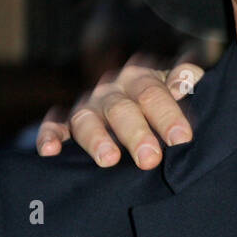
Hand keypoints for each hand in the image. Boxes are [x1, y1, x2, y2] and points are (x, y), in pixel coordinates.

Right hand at [35, 56, 203, 168]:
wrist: (139, 101)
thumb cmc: (166, 99)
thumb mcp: (183, 82)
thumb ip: (188, 77)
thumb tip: (184, 83)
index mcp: (140, 77)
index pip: (153, 94)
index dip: (167, 116)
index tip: (182, 139)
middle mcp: (111, 89)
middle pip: (121, 108)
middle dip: (136, 134)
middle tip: (150, 158)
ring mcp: (88, 106)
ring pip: (86, 118)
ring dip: (97, 139)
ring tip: (109, 159)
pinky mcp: (67, 122)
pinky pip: (54, 126)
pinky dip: (49, 136)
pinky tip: (50, 151)